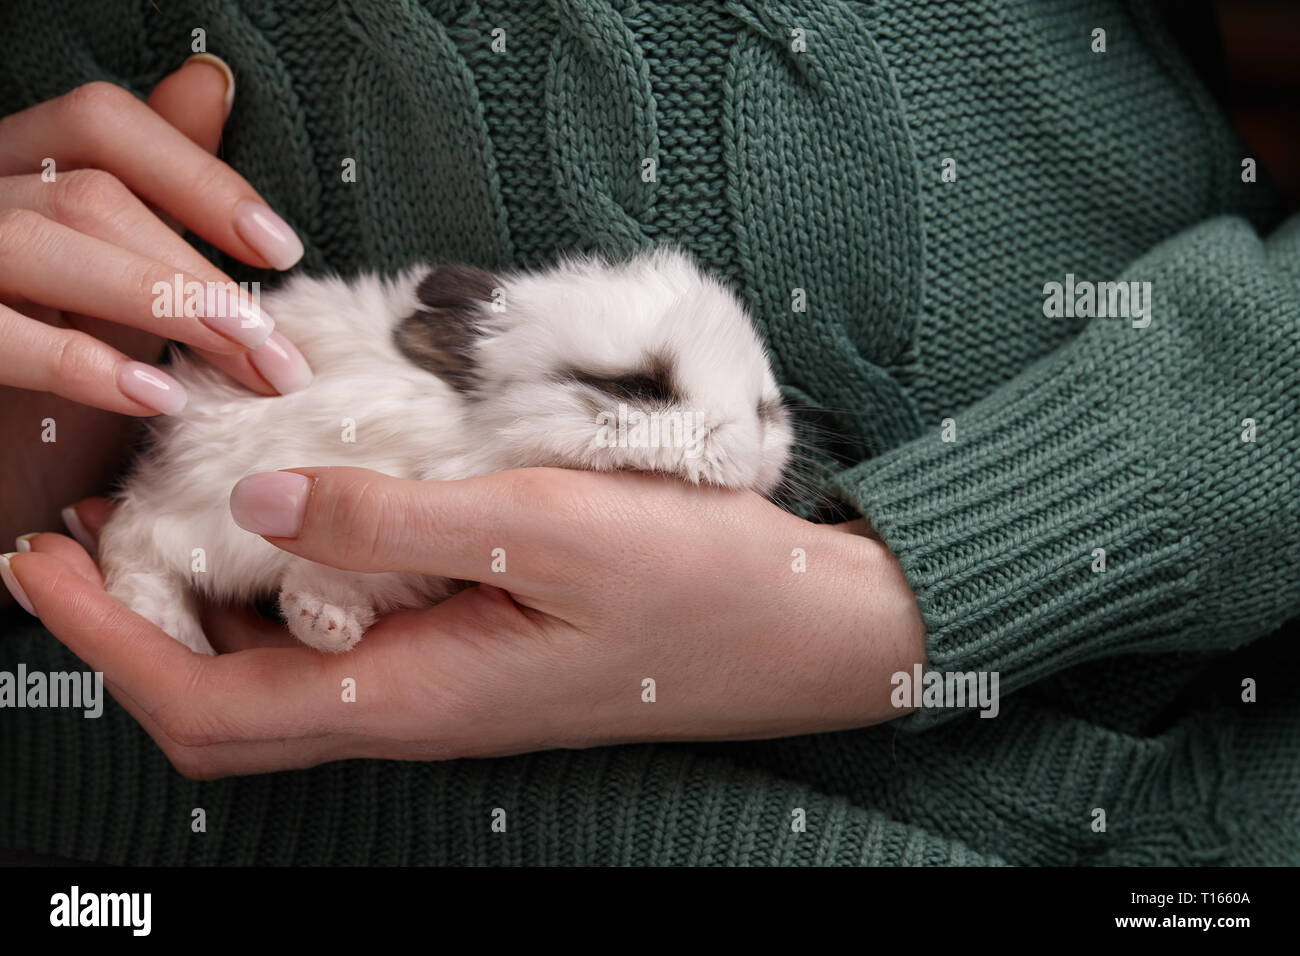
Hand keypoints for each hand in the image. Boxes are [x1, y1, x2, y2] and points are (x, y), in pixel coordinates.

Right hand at [0, 57, 311, 587]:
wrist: (7, 463)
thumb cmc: (62, 364)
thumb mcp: (122, 278)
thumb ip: (159, 193)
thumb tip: (210, 87)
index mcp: (22, 168)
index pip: (102, 125)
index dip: (197, 176)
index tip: (283, 250)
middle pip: (90, 196)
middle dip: (201, 275)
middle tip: (280, 351)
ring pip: (44, 243)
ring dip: (161, 305)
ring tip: (241, 362)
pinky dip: (83, 363)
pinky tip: (159, 398)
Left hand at [2, 468, 926, 778]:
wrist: (793, 632)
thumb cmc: (690, 582)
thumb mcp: (544, 528)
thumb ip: (394, 518)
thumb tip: (255, 500)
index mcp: (410, 693)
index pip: (207, 704)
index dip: (105, 642)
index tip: (37, 563)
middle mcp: (409, 706)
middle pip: (224, 707)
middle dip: (131, 632)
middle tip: (85, 536)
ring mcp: (441, 685)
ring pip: (277, 673)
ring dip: (202, 608)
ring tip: (165, 513)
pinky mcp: (471, 653)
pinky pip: (341, 638)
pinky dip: (284, 587)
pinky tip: (295, 517)